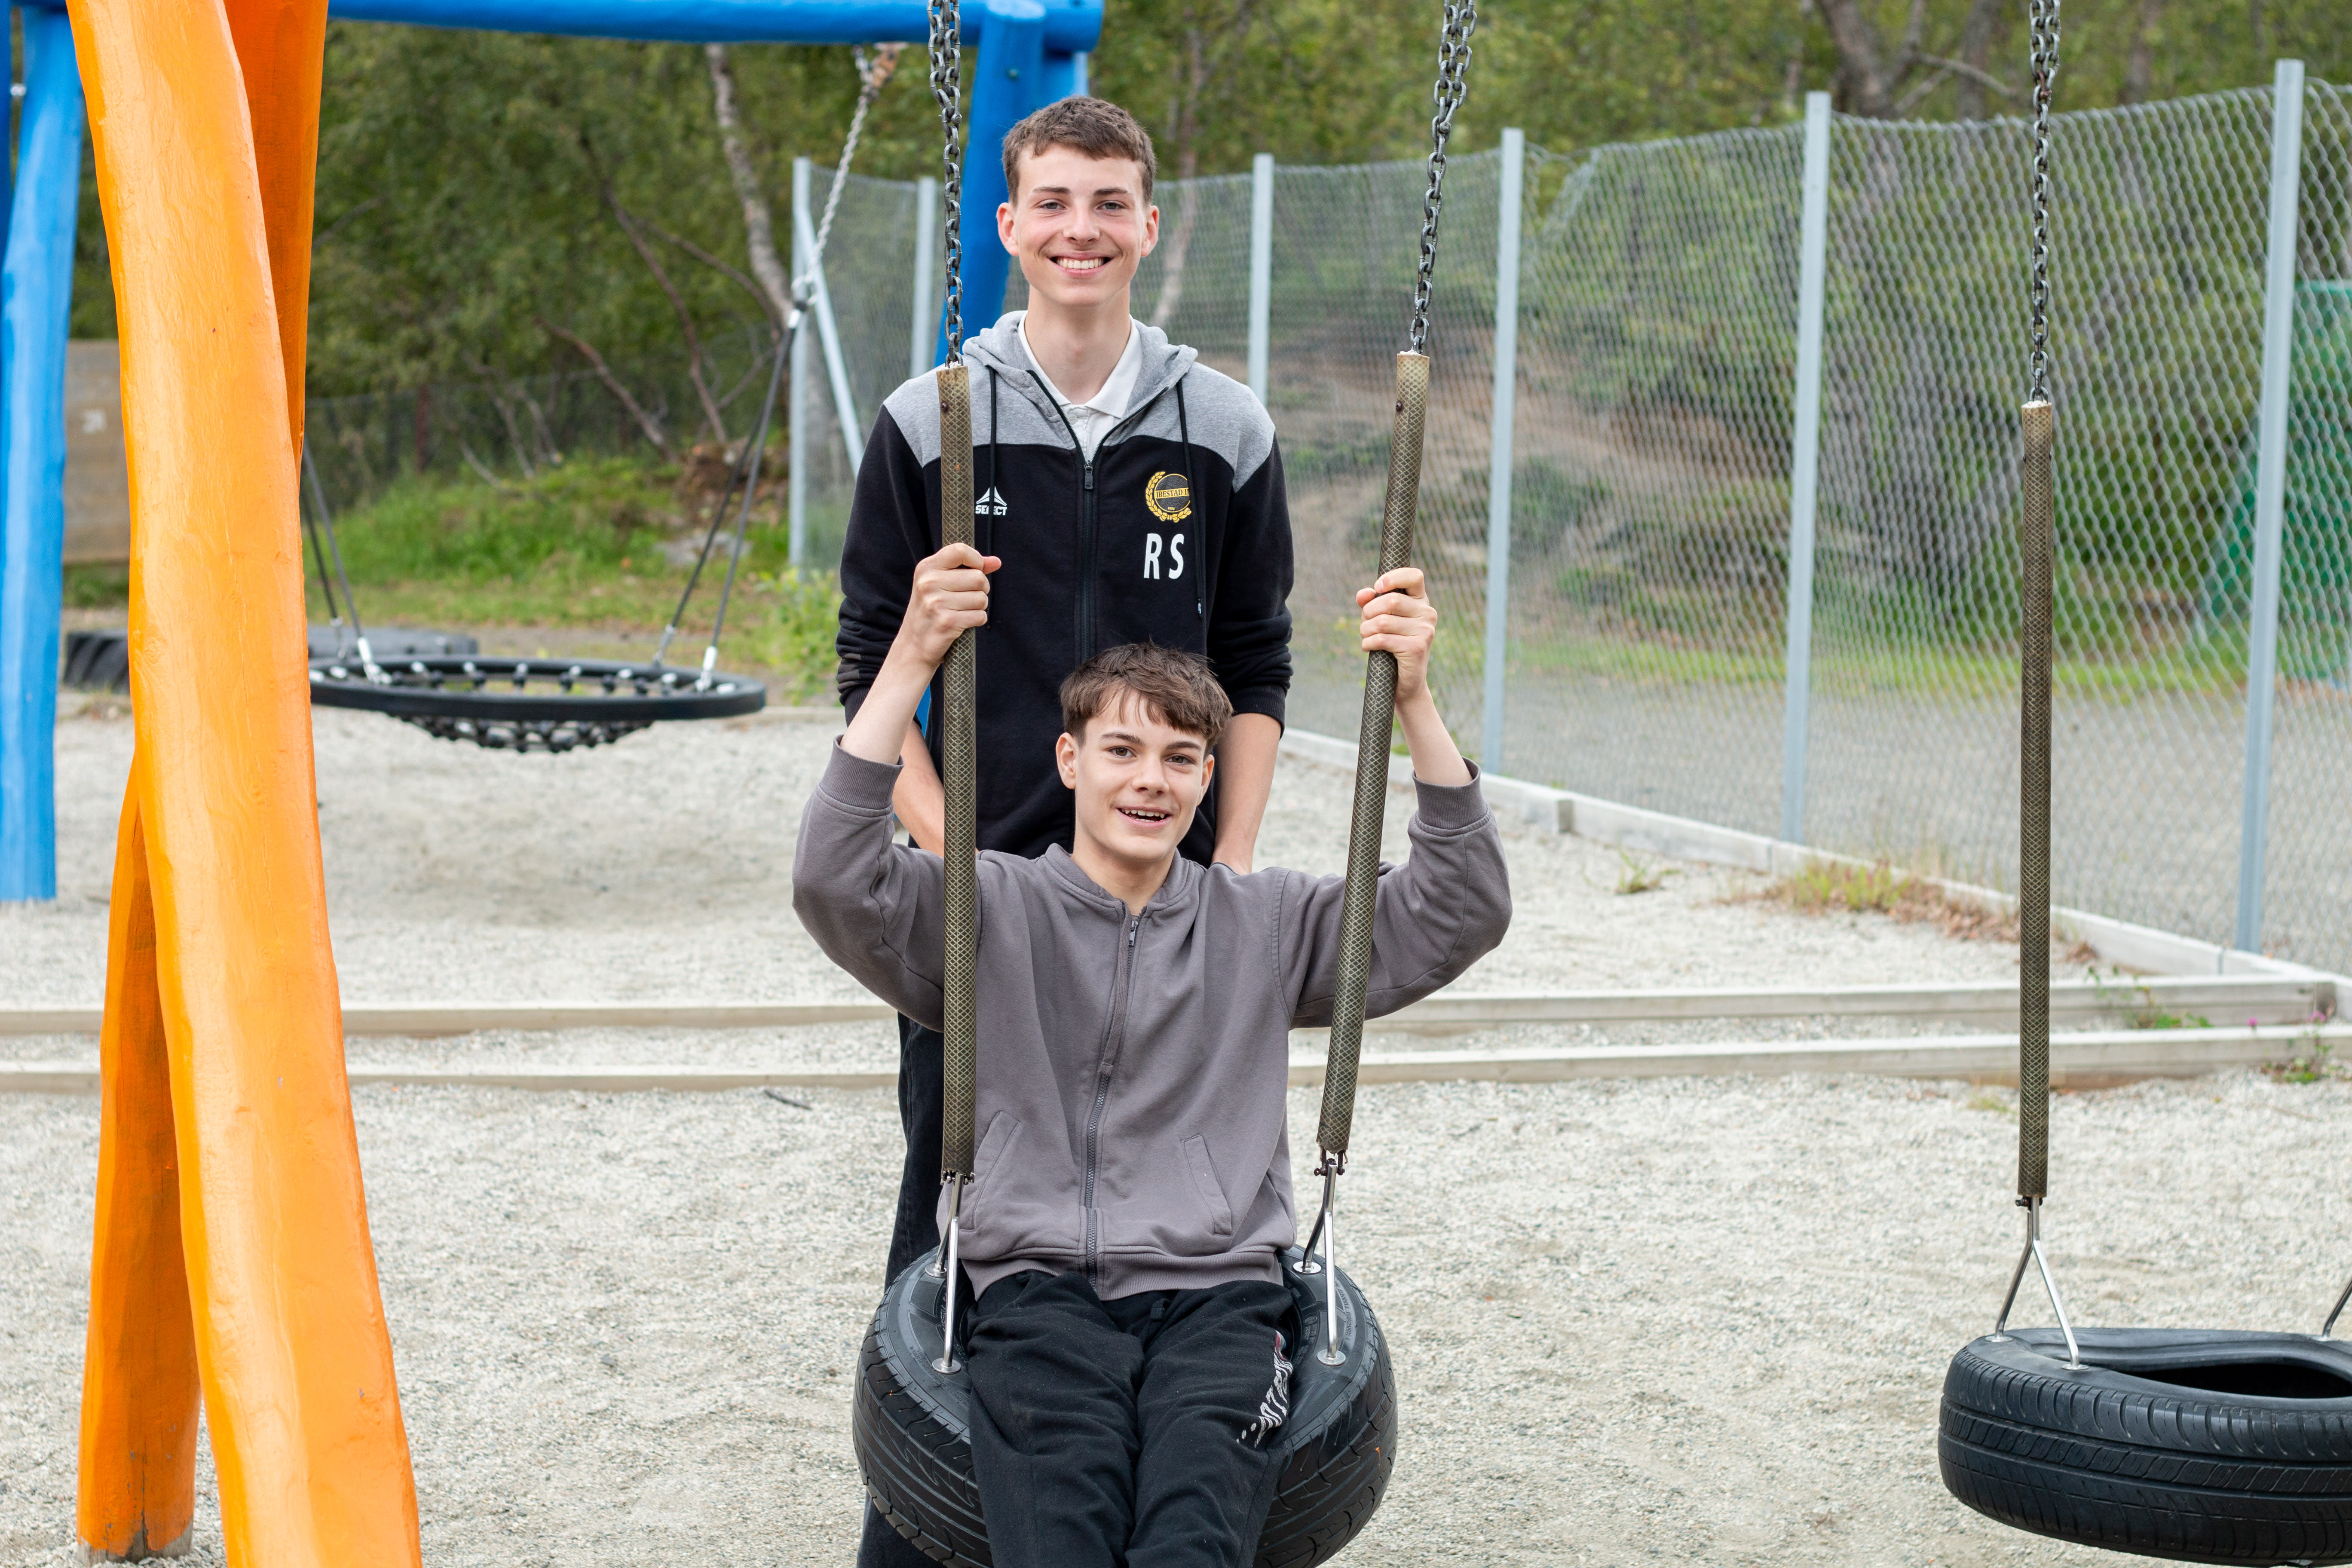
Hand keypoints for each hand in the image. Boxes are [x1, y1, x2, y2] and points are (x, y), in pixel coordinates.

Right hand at [893, 543, 1000, 668]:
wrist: (913, 645)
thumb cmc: (931, 610)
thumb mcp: (941, 583)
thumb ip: (968, 568)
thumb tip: (996, 561)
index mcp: (926, 568)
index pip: (959, 550)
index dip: (976, 560)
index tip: (975, 570)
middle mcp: (929, 583)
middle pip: (978, 577)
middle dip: (981, 589)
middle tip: (968, 597)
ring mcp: (936, 603)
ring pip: (981, 598)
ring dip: (979, 607)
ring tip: (963, 611)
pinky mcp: (947, 622)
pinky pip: (980, 616)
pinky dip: (977, 620)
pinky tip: (963, 622)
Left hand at [1356, 568, 1436, 701]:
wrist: (1405, 683)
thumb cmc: (1391, 647)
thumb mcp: (1379, 620)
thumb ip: (1371, 603)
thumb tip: (1363, 594)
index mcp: (1421, 602)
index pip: (1414, 576)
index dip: (1393, 577)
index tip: (1377, 587)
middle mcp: (1427, 613)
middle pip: (1390, 600)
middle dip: (1369, 612)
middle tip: (1365, 624)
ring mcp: (1425, 631)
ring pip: (1382, 621)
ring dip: (1366, 630)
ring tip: (1367, 637)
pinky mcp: (1417, 648)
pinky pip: (1382, 639)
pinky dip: (1368, 643)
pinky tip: (1368, 647)